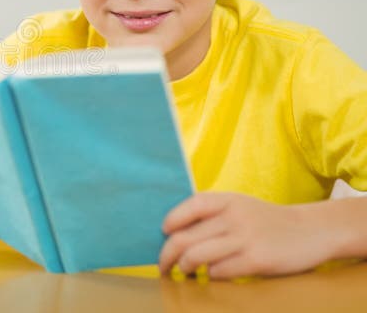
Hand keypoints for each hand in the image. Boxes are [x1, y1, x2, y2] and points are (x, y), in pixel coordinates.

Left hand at [159, 192, 332, 278]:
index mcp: (227, 200)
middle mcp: (234, 217)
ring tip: (184, 272)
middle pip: (185, 237)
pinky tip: (213, 275)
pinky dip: (211, 275)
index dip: (172, 220)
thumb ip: (212, 213)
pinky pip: (220, 271)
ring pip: (197, 256)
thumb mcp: (240, 206)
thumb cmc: (267, 221)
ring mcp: (245, 238)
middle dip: (167, 255)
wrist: (313, 231)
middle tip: (163, 265)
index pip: (190, 205)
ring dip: (185, 267)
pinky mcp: (257, 260)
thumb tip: (174, 230)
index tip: (163, 232)